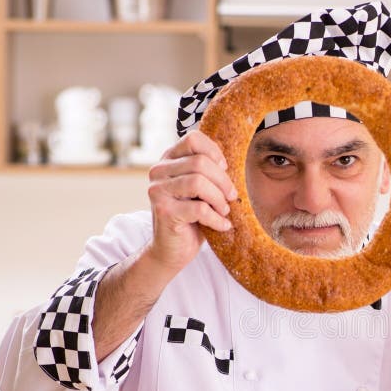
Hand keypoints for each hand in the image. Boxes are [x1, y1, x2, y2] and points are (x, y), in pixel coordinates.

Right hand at [145, 130, 236, 275]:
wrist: (173, 250)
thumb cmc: (192, 218)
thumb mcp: (201, 190)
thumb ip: (209, 172)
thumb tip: (233, 159)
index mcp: (168, 160)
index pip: (193, 139)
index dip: (214, 152)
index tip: (225, 170)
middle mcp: (158, 171)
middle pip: (200, 162)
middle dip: (223, 181)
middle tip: (232, 197)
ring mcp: (157, 190)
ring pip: (198, 182)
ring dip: (219, 199)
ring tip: (224, 211)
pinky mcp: (164, 211)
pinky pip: (199, 208)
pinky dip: (216, 219)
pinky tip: (222, 226)